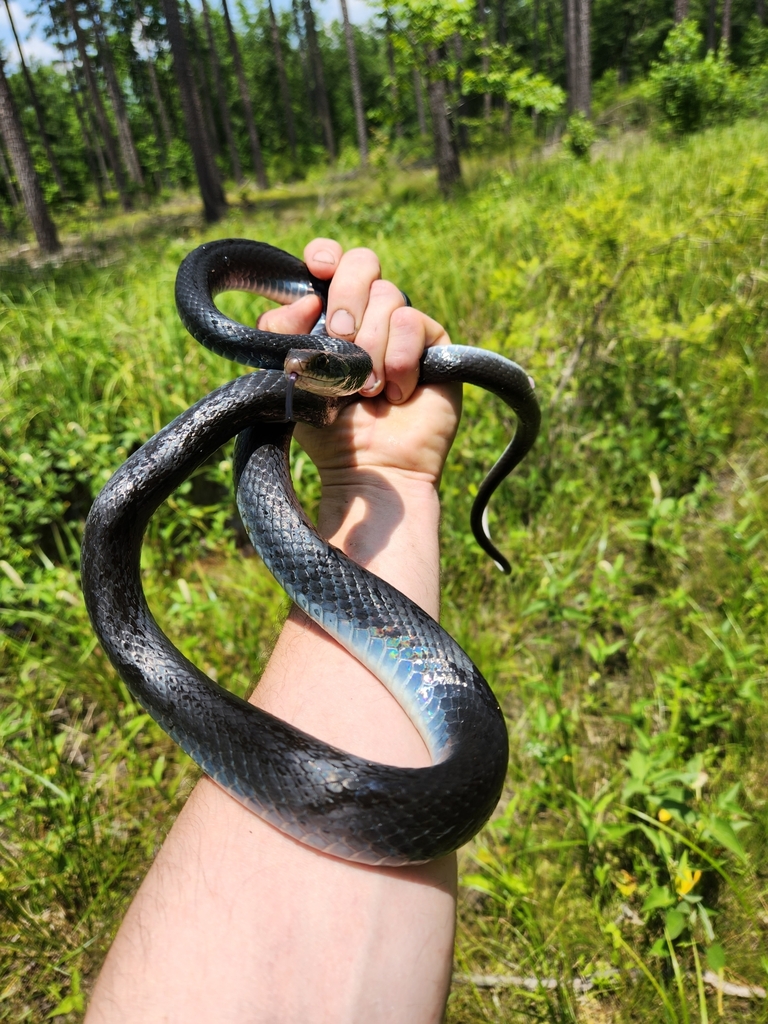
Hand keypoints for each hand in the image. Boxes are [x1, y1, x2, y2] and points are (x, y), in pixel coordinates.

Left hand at [257, 238, 461, 491]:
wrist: (367, 468)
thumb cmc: (329, 431)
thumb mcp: (290, 377)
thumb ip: (281, 333)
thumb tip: (306, 297)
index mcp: (332, 315)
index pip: (331, 261)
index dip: (326, 254)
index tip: (318, 269)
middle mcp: (368, 317)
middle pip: (364, 263)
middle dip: (347, 297)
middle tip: (343, 342)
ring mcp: (403, 330)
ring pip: (389, 296)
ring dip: (371, 347)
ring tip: (368, 390)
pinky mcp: (435, 347)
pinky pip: (415, 323)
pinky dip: (400, 359)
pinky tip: (397, 394)